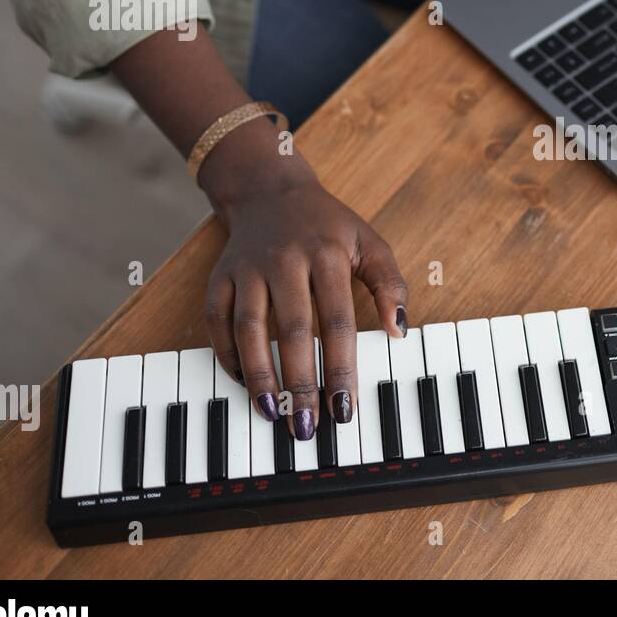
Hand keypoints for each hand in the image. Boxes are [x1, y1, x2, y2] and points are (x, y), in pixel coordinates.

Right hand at [199, 130, 407, 440]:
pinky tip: (242, 383)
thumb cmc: (327, 226)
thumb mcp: (369, 243)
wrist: (271, 190)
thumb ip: (389, 284)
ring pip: (250, 329)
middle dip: (300, 383)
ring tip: (270, 412)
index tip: (345, 408)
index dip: (342, 367)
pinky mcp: (219, 277)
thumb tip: (399, 331)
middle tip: (305, 426)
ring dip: (259, 375)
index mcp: (327, 255)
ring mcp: (248, 269)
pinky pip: (218, 322)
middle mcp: (285, 261)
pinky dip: (227, 355)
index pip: (338, 321)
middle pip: (293, 330)